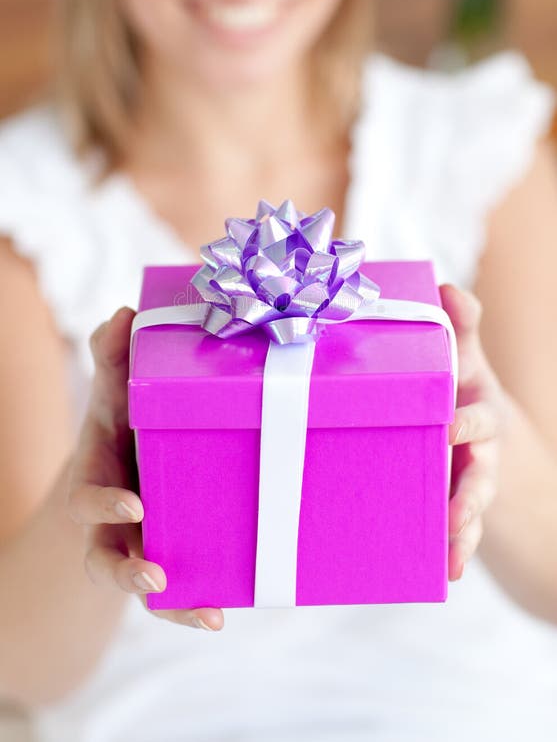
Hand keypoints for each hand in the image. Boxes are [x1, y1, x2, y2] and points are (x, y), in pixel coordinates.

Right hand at [67, 307, 223, 631]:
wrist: (127, 469)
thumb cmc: (125, 426)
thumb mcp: (117, 395)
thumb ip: (114, 357)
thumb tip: (124, 314)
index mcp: (99, 477)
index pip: (87, 495)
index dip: (103, 504)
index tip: (132, 504)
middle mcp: (113, 521)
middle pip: (105, 557)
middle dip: (125, 567)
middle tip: (153, 571)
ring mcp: (139, 544)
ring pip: (142, 583)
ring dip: (169, 603)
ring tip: (206, 614)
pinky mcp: (169, 557)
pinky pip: (176, 596)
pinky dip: (192, 608)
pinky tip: (220, 615)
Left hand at [440, 284, 509, 581]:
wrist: (474, 425)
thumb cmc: (460, 384)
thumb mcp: (464, 357)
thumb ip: (460, 326)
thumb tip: (446, 287)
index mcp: (477, 411)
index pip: (475, 417)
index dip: (464, 422)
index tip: (449, 426)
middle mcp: (480, 451)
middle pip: (479, 475)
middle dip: (468, 494)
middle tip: (453, 513)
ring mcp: (470, 481)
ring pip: (471, 508)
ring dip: (462, 530)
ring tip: (450, 553)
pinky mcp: (458, 505)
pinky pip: (460, 531)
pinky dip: (456, 551)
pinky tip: (447, 572)